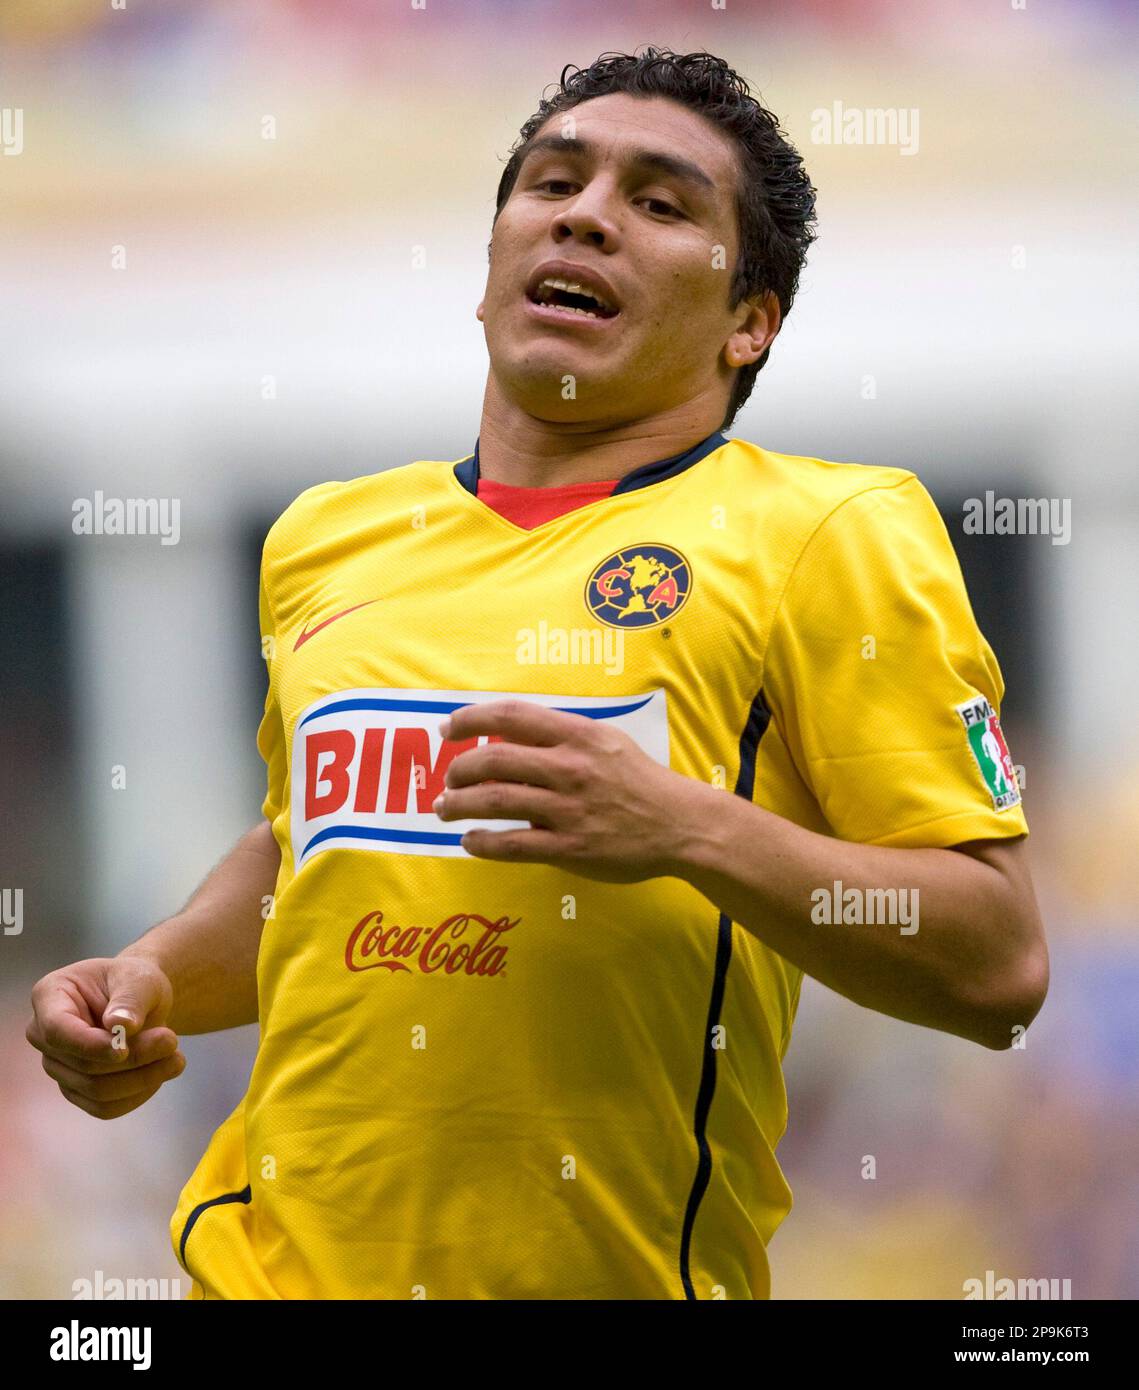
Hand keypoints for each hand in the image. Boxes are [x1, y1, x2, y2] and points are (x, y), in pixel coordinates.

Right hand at [26, 955, 184, 1119]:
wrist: (141, 1000)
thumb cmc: (135, 982)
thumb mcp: (139, 978)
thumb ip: (130, 999)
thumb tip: (119, 1026)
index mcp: (49, 995)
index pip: (58, 1031)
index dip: (90, 1045)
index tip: (124, 1050)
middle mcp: (43, 1034)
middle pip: (83, 1065)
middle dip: (134, 1058)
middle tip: (173, 1041)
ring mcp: (57, 1065)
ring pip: (96, 1091)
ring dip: (143, 1078)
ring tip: (176, 1057)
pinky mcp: (76, 1089)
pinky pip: (104, 1107)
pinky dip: (138, 1094)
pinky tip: (162, 1071)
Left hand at [433, 699, 698, 882]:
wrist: (680, 825)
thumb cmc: (637, 780)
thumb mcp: (605, 741)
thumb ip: (559, 736)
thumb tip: (506, 734)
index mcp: (578, 735)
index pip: (510, 715)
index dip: (470, 719)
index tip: (448, 729)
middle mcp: (570, 768)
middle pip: (493, 760)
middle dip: (458, 770)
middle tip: (448, 780)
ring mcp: (568, 809)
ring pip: (495, 802)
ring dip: (459, 805)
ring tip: (445, 809)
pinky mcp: (570, 847)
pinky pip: (512, 845)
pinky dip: (482, 843)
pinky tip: (470, 841)